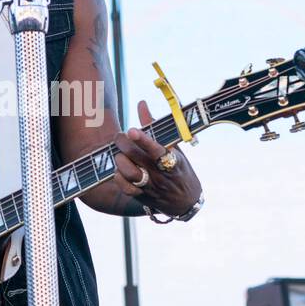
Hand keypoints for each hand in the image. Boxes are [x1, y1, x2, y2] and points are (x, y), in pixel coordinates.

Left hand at [111, 99, 201, 215]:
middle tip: (120, 137)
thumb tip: (141, 104)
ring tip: (120, 153)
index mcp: (173, 161)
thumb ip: (154, 127)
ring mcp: (151, 187)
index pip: (157, 150)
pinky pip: (126, 188)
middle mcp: (161, 174)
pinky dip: (119, 177)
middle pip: (137, 159)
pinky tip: (119, 169)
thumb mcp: (174, 147)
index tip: (132, 130)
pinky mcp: (142, 196)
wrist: (185, 201)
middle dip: (124, 144)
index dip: (143, 140)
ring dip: (120, 160)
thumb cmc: (179, 167)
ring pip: (130, 174)